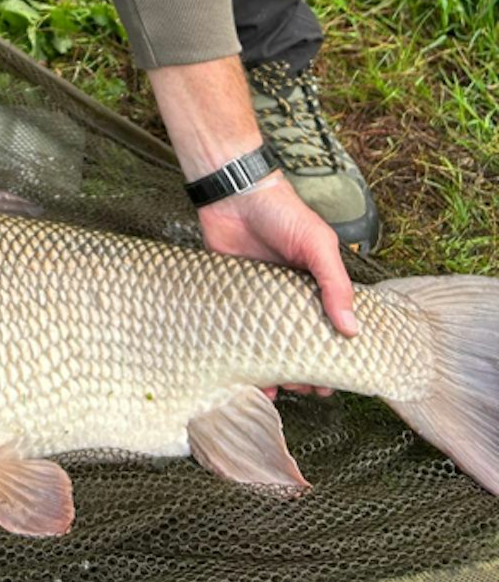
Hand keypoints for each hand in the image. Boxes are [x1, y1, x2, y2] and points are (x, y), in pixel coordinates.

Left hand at [199, 170, 356, 398]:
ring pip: (266, 343)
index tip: (331, 382)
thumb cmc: (282, 212)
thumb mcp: (318, 245)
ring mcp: (257, 298)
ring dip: (272, 369)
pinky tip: (246, 376)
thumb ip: (334, 285)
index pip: (327, 327)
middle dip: (302, 369)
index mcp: (313, 286)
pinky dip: (241, 354)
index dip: (331, 356)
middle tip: (304, 388)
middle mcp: (286, 296)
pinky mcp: (230, 295)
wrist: (234, 192)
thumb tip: (352, 330)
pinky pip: (236, 331)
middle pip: (296, 342)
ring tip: (276, 388)